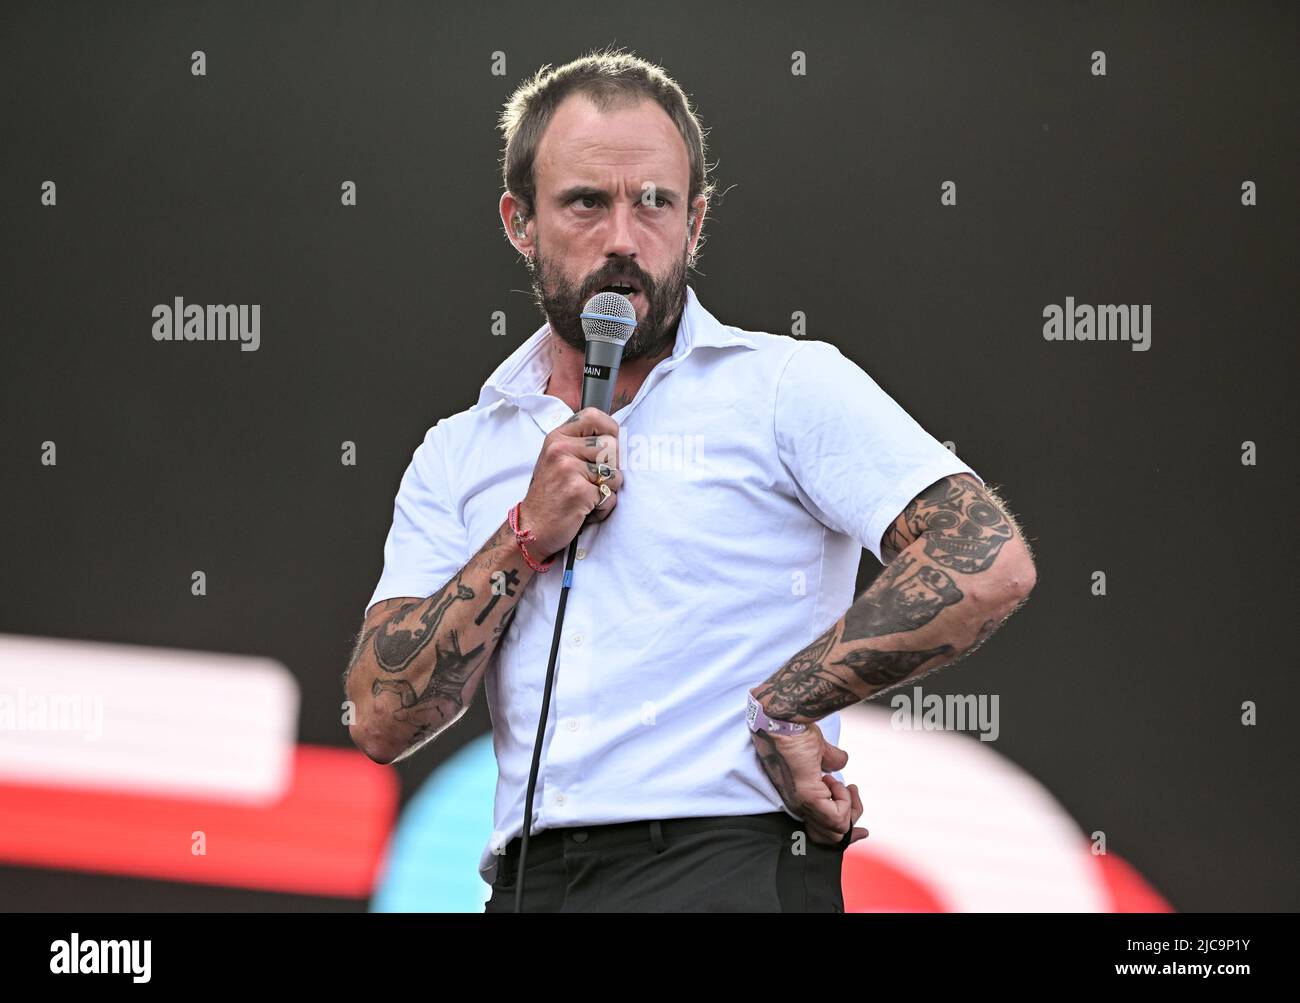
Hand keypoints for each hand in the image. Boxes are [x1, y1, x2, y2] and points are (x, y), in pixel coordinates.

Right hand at [519, 407, 622, 556]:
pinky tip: (585, 510)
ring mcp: (568, 469)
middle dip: (611, 467)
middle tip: (593, 481)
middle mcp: (560, 449)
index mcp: (557, 438)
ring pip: (615, 473)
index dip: (610, 431)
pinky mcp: (577, 491)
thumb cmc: (551, 495)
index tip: (607, 449)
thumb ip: (582, 445)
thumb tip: (620, 439)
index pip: (594, 417)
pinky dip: (603, 508)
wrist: (532, 527)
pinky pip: (610, 496)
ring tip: (587, 497)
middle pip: (612, 446)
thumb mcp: (558, 460)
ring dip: (608, 490)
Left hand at [750, 721, 868, 845]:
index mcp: (799, 798)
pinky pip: (836, 817)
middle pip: (832, 835)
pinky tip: (834, 781)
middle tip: (851, 789)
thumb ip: (831, 760)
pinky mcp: (807, 797)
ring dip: (848, 807)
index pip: (821, 832)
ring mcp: (801, 804)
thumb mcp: (819, 750)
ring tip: (841, 783)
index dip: (845, 833)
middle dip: (851, 816)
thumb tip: (841, 763)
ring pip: (837, 830)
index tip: (864, 831)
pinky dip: (844, 801)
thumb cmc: (794, 730)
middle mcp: (798, 806)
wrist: (783, 719)